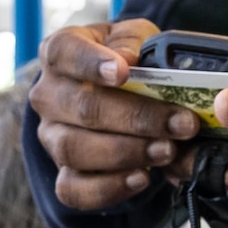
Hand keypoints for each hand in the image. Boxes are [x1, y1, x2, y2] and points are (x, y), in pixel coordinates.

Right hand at [30, 18, 201, 209]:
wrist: (115, 97)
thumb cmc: (127, 60)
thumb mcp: (135, 38)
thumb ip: (133, 43)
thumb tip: (130, 59)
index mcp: (58, 52)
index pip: (64, 52)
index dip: (90, 63)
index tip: (123, 72)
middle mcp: (47, 95)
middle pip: (82, 107)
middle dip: (136, 117)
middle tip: (180, 123)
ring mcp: (51, 137)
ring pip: (75, 150)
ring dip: (127, 153)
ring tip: (168, 150)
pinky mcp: (61, 173)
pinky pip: (73, 189)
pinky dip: (109, 188)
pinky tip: (142, 178)